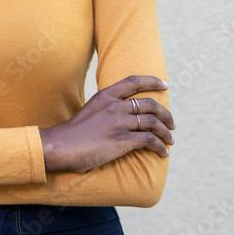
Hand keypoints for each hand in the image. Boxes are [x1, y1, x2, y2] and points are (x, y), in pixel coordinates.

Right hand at [39, 75, 173, 173]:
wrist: (61, 146)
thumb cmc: (73, 133)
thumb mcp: (90, 110)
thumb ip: (106, 108)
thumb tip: (122, 114)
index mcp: (106, 96)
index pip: (134, 82)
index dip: (153, 81)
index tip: (166, 84)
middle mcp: (115, 106)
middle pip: (150, 104)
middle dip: (166, 114)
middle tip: (172, 123)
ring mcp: (119, 123)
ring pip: (154, 123)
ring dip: (166, 133)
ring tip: (170, 140)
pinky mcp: (122, 141)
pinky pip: (150, 141)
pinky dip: (160, 147)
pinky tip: (163, 153)